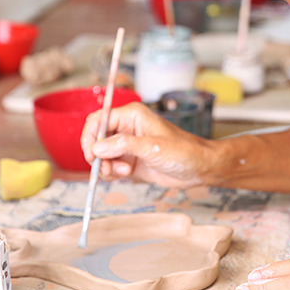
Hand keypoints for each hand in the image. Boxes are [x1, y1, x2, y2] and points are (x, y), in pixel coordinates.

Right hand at [80, 101, 215, 188]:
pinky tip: (126, 174)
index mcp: (131, 115)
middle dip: (98, 155)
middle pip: (96, 138)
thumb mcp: (152, 147)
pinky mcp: (129, 159)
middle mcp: (126, 128)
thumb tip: (97, 147)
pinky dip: (112, 172)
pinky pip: (110, 165)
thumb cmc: (183, 151)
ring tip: (124, 171)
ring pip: (101, 154)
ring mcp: (127, 144)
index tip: (91, 154)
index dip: (90, 136)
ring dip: (106, 166)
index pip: (98, 119)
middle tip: (106, 168)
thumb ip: (123, 145)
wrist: (199, 168)